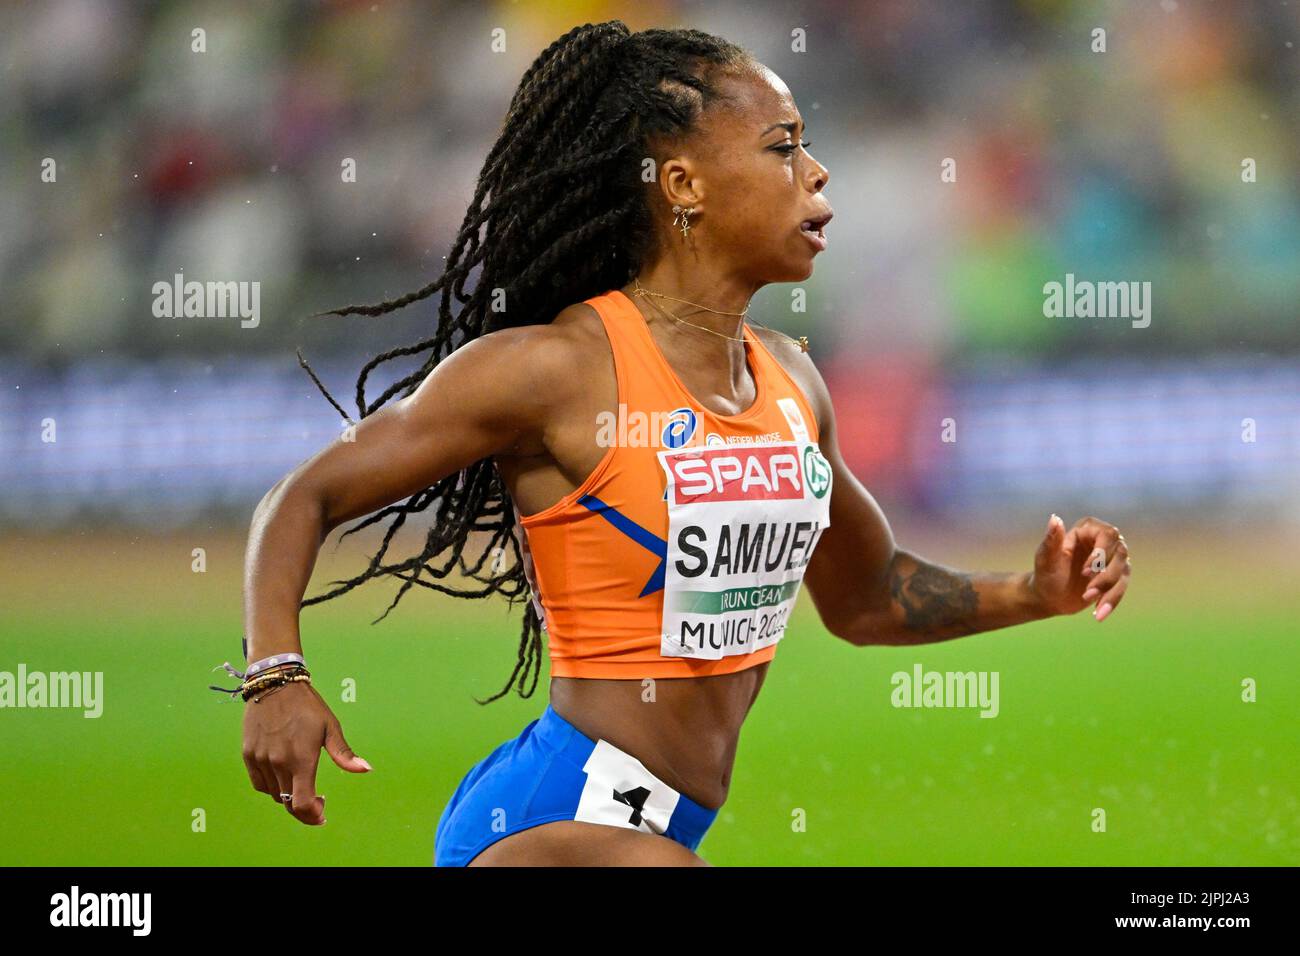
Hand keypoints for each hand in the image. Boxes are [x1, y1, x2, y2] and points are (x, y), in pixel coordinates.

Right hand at [241, 681, 371, 825]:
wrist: (275, 683)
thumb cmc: (308, 706)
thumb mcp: (330, 727)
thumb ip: (344, 754)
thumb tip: (366, 770)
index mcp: (301, 759)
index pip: (302, 804)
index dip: (312, 815)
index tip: (322, 811)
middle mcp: (278, 763)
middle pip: (288, 803)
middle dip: (304, 809)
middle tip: (317, 802)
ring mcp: (261, 760)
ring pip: (274, 794)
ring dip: (288, 796)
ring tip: (301, 784)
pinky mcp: (249, 755)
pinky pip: (259, 783)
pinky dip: (271, 787)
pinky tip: (283, 777)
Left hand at [1028, 514, 1131, 621]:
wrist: (1048, 596)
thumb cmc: (1044, 573)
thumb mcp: (1046, 559)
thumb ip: (1052, 540)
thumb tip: (1054, 518)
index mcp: (1087, 529)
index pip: (1108, 534)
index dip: (1101, 553)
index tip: (1084, 572)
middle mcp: (1103, 541)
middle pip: (1120, 554)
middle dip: (1105, 577)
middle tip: (1086, 594)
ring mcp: (1112, 559)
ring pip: (1123, 572)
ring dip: (1109, 591)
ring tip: (1088, 603)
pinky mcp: (1115, 577)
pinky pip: (1121, 588)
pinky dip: (1111, 601)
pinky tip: (1098, 615)